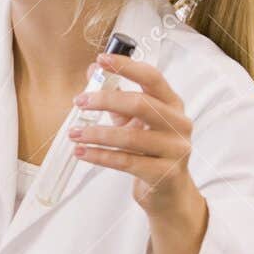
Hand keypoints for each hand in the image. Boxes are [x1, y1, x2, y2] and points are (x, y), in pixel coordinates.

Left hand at [69, 52, 209, 253]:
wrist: (169, 193)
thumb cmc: (149, 151)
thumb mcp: (134, 121)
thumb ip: (115, 95)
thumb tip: (92, 70)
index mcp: (173, 105)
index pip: (152, 78)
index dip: (126, 67)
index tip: (100, 60)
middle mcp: (179, 124)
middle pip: (141, 104)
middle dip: (106, 100)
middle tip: (79, 101)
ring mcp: (175, 150)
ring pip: (131, 137)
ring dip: (97, 134)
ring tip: (74, 133)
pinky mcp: (164, 174)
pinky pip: (126, 162)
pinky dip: (100, 156)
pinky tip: (81, 152)